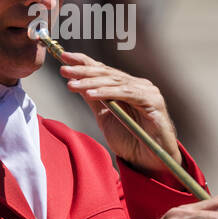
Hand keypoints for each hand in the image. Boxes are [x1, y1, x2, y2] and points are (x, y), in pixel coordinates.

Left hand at [57, 50, 178, 173]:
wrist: (151, 161)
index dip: (84, 62)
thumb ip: (96, 100)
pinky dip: (107, 93)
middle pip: (107, 74)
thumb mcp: (106, 118)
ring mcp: (147, 91)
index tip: (64, 57)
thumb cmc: (131, 141)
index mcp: (127, 87)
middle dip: (83, 71)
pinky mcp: (153, 101)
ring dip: (91, 82)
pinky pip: (126, 94)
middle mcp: (138, 85)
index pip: (103, 70)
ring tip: (72, 84)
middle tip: (64, 70)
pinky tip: (90, 94)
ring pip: (115, 82)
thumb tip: (77, 83)